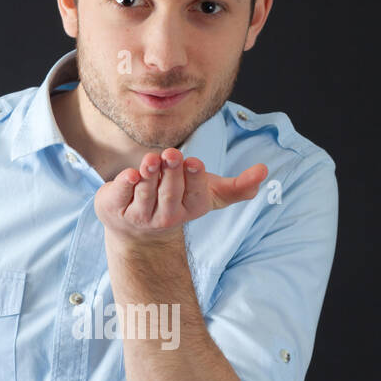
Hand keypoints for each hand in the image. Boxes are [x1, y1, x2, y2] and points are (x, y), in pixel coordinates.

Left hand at [94, 147, 267, 241]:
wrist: (137, 226)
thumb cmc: (179, 199)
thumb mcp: (209, 192)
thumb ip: (238, 187)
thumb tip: (265, 171)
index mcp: (191, 209)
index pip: (194, 195)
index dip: (193, 178)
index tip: (193, 162)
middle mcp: (166, 218)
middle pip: (170, 194)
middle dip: (171, 173)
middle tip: (171, 153)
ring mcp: (139, 217)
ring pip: (146, 195)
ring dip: (149, 176)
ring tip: (152, 160)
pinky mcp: (115, 209)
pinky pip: (122, 196)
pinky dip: (126, 184)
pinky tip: (130, 175)